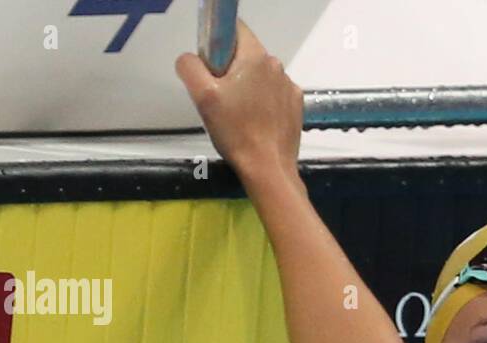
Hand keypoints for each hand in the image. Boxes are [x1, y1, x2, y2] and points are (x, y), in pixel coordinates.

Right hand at [176, 20, 304, 179]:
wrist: (268, 169)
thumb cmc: (236, 132)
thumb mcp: (203, 96)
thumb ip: (190, 67)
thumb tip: (191, 59)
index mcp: (256, 57)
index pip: (234, 29)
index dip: (217, 44)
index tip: (211, 68)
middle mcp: (277, 66)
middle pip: (246, 55)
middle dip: (230, 70)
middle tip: (221, 98)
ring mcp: (290, 87)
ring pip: (260, 76)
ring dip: (247, 88)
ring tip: (238, 115)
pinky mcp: (296, 106)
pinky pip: (273, 94)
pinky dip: (263, 103)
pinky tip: (255, 122)